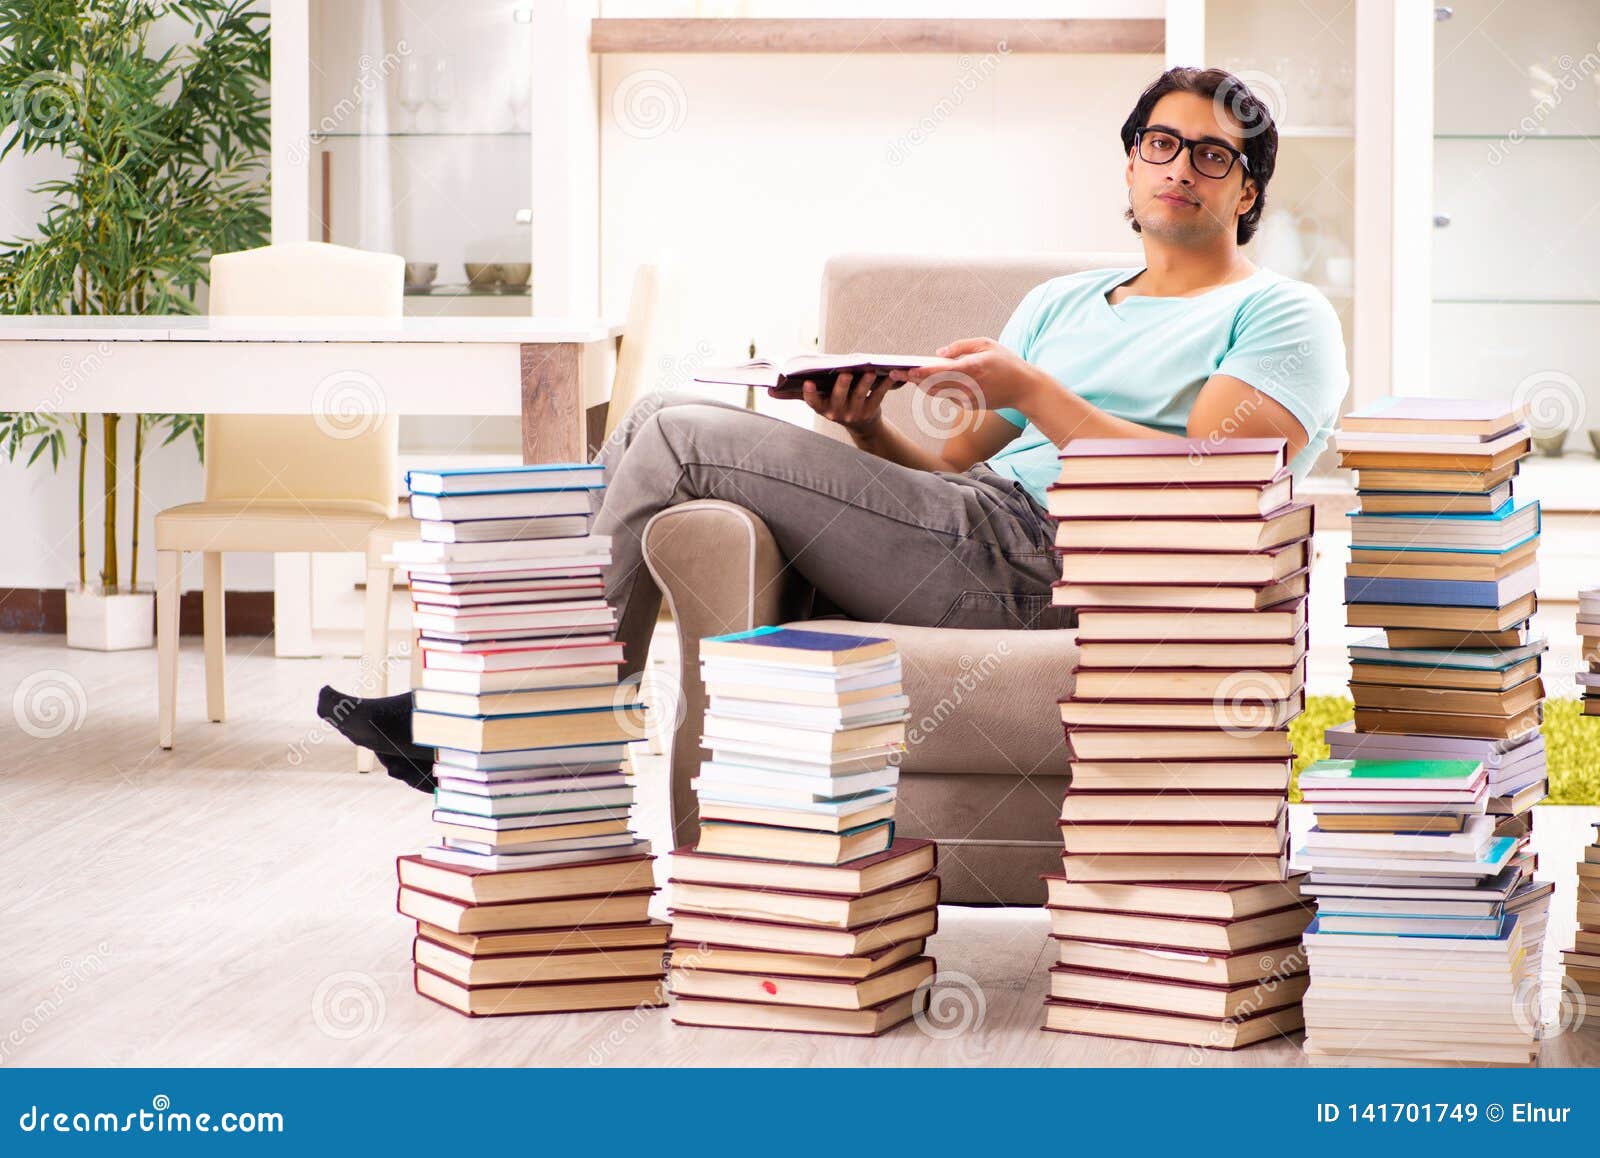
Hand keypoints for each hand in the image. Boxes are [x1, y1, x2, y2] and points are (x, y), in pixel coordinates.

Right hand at [799, 370, 893, 435]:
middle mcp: (837, 412)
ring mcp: (854, 413)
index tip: (807, 382)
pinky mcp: (871, 411)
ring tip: (868, 371)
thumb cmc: (836, 403)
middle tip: (844, 373)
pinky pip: (878, 396)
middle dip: (841, 385)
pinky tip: (888, 373)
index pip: (813, 402)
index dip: (810, 393)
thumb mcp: (819, 400)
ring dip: (864, 383)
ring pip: (859, 396)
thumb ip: (798, 393)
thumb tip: (770, 390)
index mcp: (822, 407)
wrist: (861, 424)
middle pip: (838, 397)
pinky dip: (883, 384)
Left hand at [893, 337, 1045, 413]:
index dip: (923, 372)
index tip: (907, 370)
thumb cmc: (1006, 362)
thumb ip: (961, 346)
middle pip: (934, 385)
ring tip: (905, 376)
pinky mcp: (969, 406)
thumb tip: (938, 352)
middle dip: (914, 379)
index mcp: (973, 368)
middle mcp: (969, 386)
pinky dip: (938, 389)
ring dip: (921, 385)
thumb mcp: (987, 344)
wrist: (1024, 389)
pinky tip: (925, 382)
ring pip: (938, 393)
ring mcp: (968, 399)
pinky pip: (948, 396)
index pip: (943, 372)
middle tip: (894, 373)